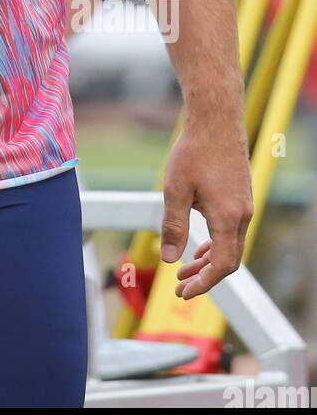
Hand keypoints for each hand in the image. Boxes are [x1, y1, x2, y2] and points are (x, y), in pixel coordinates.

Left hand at [160, 119, 253, 299]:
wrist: (216, 122)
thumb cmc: (194, 152)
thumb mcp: (175, 190)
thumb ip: (173, 226)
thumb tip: (170, 259)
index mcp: (227, 218)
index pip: (221, 265)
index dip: (204, 283)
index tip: (184, 292)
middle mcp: (241, 215)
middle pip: (229, 260)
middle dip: (205, 276)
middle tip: (180, 286)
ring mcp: (244, 206)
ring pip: (231, 246)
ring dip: (209, 261)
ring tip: (185, 269)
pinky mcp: (240, 198)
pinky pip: (232, 232)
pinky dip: (216, 244)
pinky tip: (199, 246)